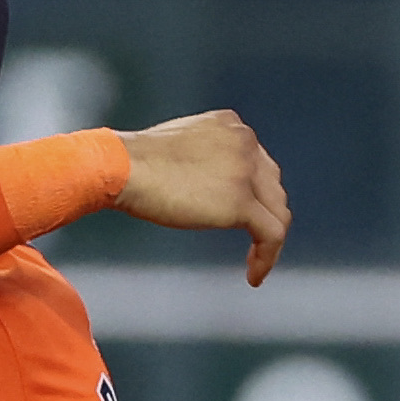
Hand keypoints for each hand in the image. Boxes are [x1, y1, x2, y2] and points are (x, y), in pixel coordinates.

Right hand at [112, 111, 290, 285]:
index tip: (242, 212)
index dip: (254, 190)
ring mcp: (246, 173)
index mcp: (230, 125)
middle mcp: (246, 143)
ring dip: (269, 240)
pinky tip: (254, 275)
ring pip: (277, 212)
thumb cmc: (131, 161)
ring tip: (255, 261)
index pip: (257, 161)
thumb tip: (202, 186)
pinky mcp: (241, 204)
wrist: (122, 167)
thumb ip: (200, 159)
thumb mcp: (177, 146)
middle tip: (251, 237)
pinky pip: (271, 236)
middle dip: (265, 213)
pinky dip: (267, 258)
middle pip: (272, 186)